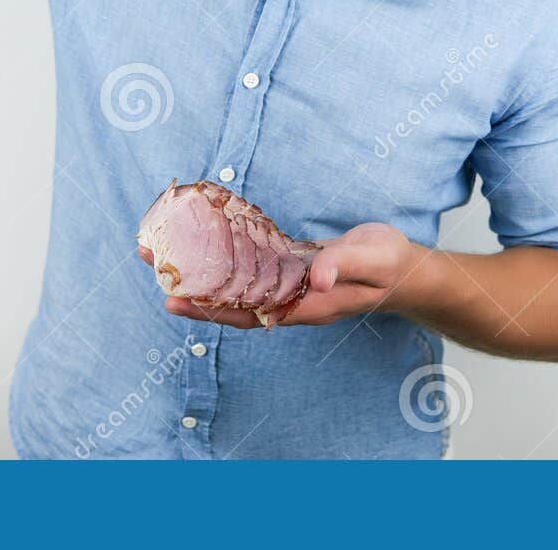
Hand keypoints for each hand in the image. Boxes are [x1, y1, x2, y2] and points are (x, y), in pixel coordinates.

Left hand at [138, 222, 423, 328]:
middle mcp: (290, 300)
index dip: (210, 309)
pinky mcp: (291, 270)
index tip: (174, 301)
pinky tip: (203, 243)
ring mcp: (288, 286)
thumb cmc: (391, 265)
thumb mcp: (374, 259)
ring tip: (163, 251)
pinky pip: (250, 269)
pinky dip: (224, 258)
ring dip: (200, 271)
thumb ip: (346, 264)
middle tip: (151, 262)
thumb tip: (316, 277)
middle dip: (190, 288)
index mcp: (306, 305)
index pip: (248, 313)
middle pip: (231, 302)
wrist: (406, 271)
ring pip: (236, 285)